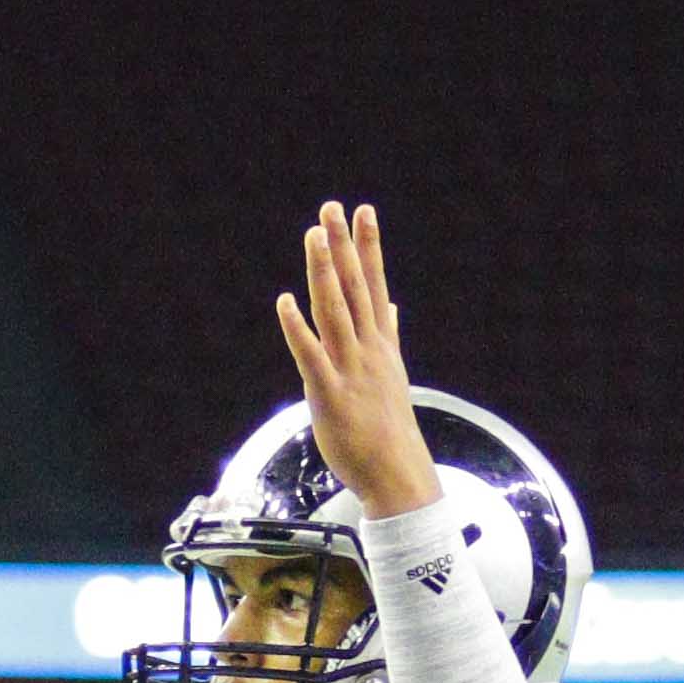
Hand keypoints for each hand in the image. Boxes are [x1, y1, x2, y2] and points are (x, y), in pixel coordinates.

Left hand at [275, 202, 436, 518]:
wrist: (398, 475)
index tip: (364, 211)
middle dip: (343, 246)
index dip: (369, 246)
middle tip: (332, 208)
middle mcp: (368, 349)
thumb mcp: (393, 374)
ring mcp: (350, 370)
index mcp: (381, 343)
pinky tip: (285, 302)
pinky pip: (311, 356)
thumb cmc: (390, 428)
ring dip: (324, 272)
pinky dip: (297, 328)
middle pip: (354, 288)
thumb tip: (393, 307)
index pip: (374, 284)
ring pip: (335, 312)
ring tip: (315, 236)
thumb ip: (389, 335)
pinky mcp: (330, 395)